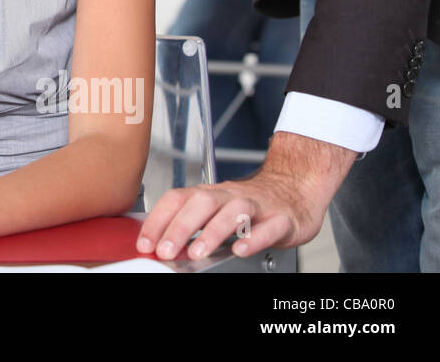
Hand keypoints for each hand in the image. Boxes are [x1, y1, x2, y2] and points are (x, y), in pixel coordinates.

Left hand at [137, 132, 354, 259]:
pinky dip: (254, 237)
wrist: (295, 188)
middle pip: (201, 203)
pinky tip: (241, 249)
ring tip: (197, 252)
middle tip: (165, 250)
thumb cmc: (249, 204)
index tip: (144, 243)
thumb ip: (189, 223)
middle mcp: (229, 196)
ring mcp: (257, 205)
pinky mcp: (282, 219)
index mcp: (208, 194)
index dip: (157, 220)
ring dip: (212, 232)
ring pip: (233, 212)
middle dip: (179, 227)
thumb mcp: (215, 209)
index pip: (177, 199)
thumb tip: (157, 243)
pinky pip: (269, 226)